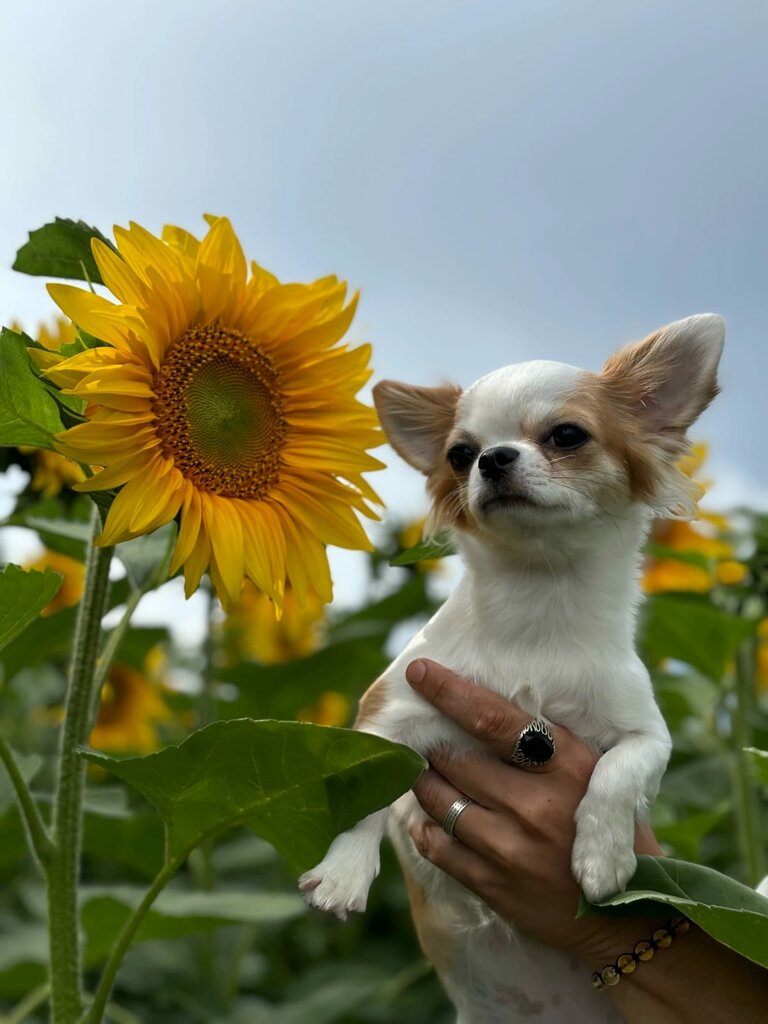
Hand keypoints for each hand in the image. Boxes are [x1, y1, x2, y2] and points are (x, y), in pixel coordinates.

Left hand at [406, 658, 662, 965]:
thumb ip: (546, 742)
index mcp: (568, 766)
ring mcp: (512, 847)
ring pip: (438, 799)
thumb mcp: (593, 773)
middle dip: (433, 743)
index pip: (495, 720)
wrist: (623, 915)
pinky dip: (422, 824)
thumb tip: (486, 703)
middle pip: (457, 758)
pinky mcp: (493, 884)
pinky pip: (436, 844)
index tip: (420, 672)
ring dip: (423, 781)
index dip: (451, 693)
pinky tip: (422, 814)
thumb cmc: (603, 827)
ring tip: (419, 769)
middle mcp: (537, 805)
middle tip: (421, 732)